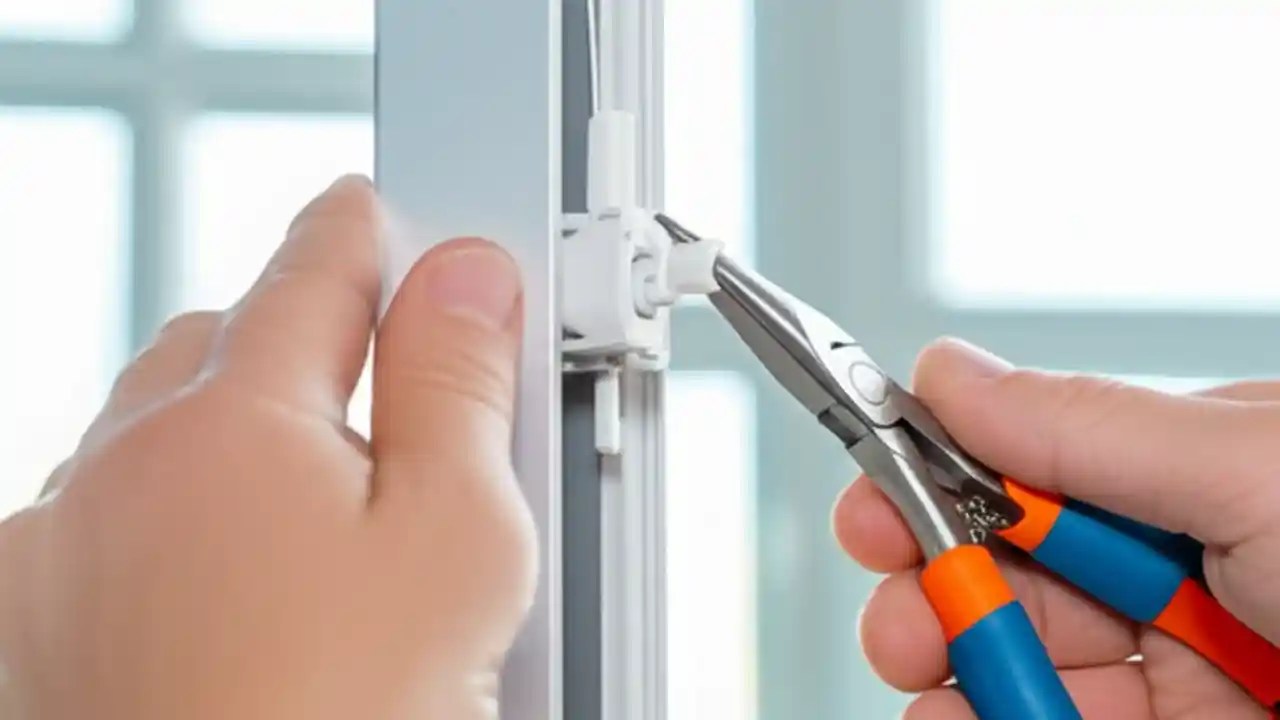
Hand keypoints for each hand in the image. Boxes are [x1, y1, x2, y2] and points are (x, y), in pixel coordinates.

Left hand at [0, 176, 535, 719]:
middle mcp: (117, 470)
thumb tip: (467, 279)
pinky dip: (177, 520)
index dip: (370, 230)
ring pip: (159, 433)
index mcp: (228, 426)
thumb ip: (463, 385)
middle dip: (307, 350)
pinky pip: (110, 518)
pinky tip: (244, 598)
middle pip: (226, 344)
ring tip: (326, 535)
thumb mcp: (457, 545)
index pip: (315, 267)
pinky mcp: (36, 622)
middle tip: (394, 417)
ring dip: (237, 441)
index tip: (394, 218)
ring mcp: (60, 550)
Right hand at [833, 338, 1279, 718]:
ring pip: (1029, 660)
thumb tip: (948, 375)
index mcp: (1196, 467)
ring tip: (934, 696)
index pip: (1028, 468)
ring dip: (957, 673)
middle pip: (1015, 570)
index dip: (934, 487)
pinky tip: (957, 718)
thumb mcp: (1254, 470)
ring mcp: (1196, 660)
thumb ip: (1095, 428)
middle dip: (935, 593)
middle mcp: (1188, 561)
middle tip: (904, 628)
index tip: (872, 522)